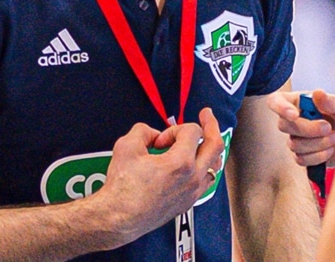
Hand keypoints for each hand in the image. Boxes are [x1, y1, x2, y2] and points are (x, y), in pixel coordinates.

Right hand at [89, 108, 224, 245]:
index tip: (159, 140)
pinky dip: (204, 167)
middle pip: (216, 145)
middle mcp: (192, 178)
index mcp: (181, 163)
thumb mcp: (127, 146)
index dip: (174, 129)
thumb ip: (143, 130)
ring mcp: (193, 192)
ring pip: (215, 164)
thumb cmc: (122, 187)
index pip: (192, 132)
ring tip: (203, 141)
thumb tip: (153, 133)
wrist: (118, 218)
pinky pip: (206, 180)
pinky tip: (195, 163)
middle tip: (206, 116)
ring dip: (209, 149)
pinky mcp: (188, 202)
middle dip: (211, 126)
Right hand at [267, 90, 334, 166]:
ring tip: (334, 137)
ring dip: (317, 143)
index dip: (280, 108)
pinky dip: (318, 156)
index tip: (295, 115)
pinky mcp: (303, 155)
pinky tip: (330, 150)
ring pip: (294, 145)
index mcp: (299, 101)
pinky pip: (301, 159)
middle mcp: (294, 119)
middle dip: (307, 129)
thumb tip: (317, 93)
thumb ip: (331, 101)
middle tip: (329, 127)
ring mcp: (297, 138)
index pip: (276, 101)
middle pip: (284, 126)